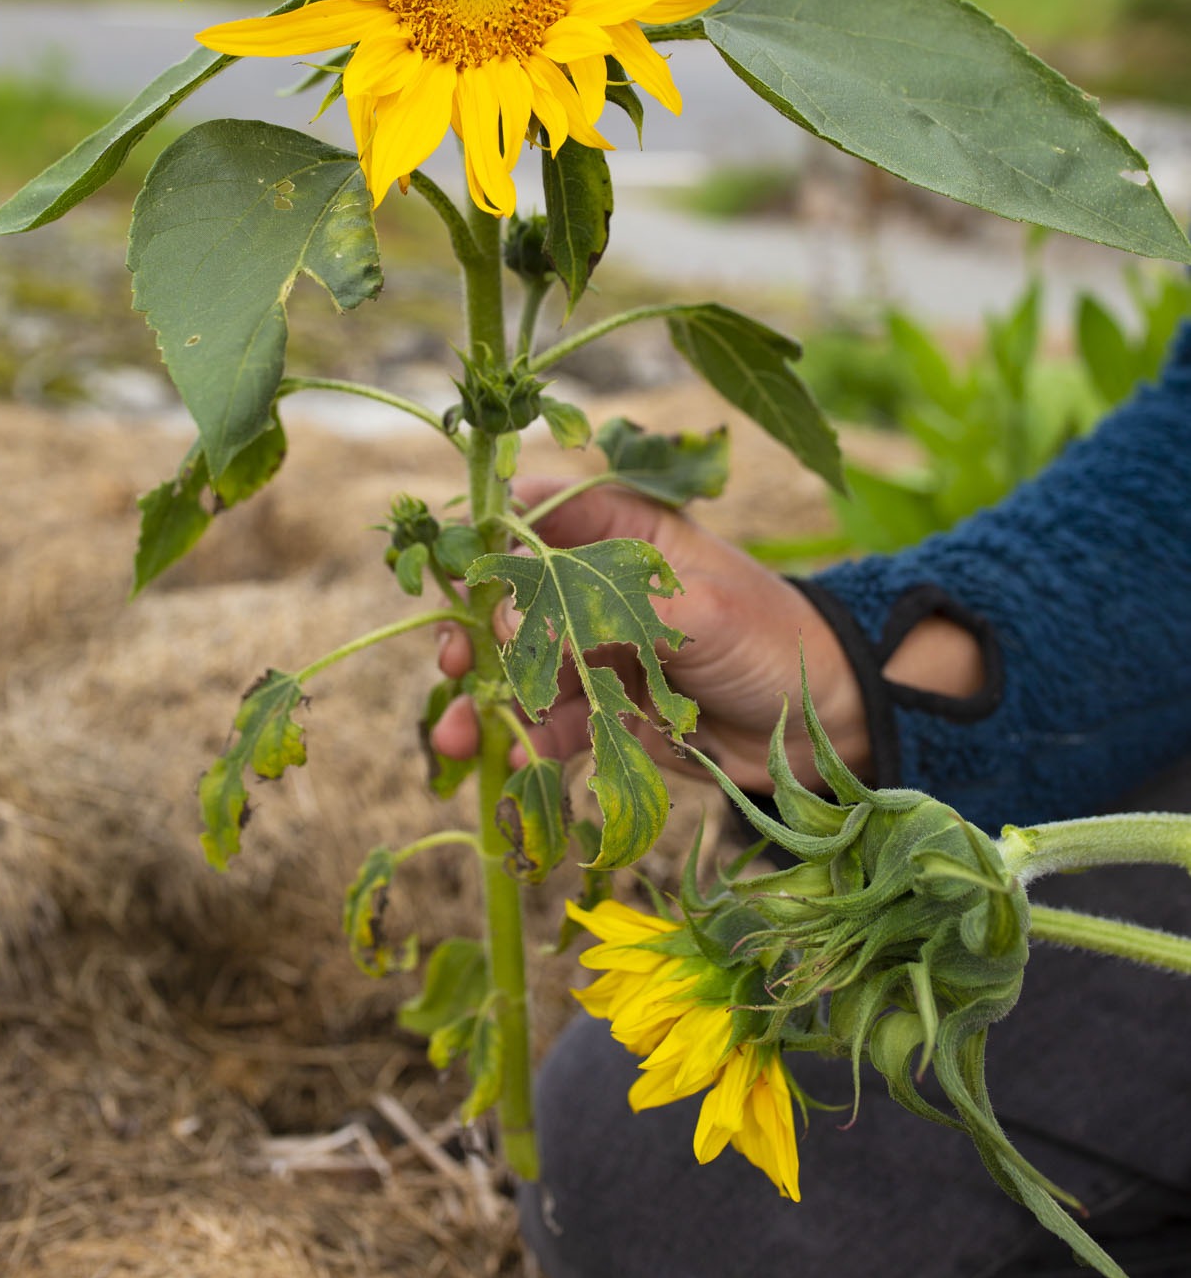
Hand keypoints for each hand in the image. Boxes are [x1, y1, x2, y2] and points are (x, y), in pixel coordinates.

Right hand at [432, 479, 873, 793]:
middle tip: (452, 661)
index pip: (535, 511)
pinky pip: (550, 723)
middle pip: (512, 595)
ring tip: (458, 736)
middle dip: (474, 630)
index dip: (488, 537)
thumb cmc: (773, 636)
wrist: (825, 721)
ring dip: (487, 698)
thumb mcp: (696, 611)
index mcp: (622, 526)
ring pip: (519, 665)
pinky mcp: (604, 707)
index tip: (455, 573)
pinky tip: (511, 766)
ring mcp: (596, 645)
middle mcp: (597, 580)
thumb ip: (608, 612)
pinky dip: (526, 743)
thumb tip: (518, 622)